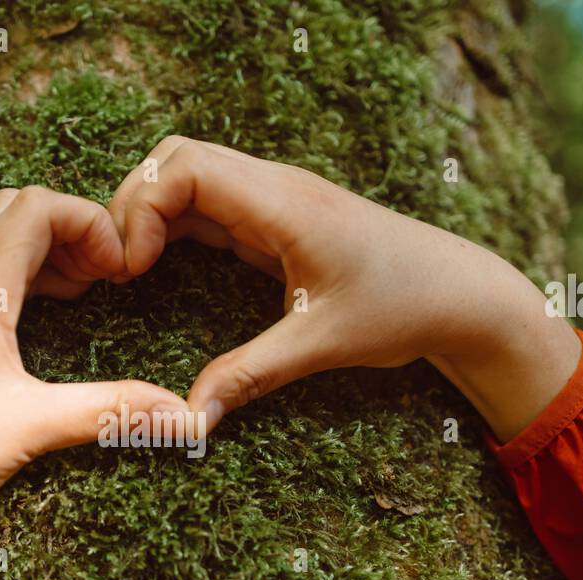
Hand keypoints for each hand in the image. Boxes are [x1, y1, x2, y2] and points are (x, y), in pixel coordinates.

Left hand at [0, 186, 186, 579]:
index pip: (38, 206)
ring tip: (78, 292)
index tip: (122, 270)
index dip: (92, 223)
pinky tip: (27, 324)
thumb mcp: (32, 428)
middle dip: (68, 230)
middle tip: (105, 277)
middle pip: (11, 211)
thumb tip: (188, 418)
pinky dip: (6, 276)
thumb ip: (114, 412)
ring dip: (36, 251)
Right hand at [108, 136, 580, 440]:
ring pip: (191, 176)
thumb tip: (191, 417)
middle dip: (134, 204)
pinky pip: (212, 205)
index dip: (141, 207)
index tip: (132, 268)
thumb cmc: (404, 308)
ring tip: (132, 269)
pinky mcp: (278, 220)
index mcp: (285, 204)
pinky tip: (162, 267)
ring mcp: (276, 200)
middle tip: (119, 267)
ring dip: (152, 213)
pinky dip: (176, 226)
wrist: (463, 295)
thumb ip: (251, 375)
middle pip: (177, 159)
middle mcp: (276, 188)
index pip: (185, 167)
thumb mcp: (322, 345)